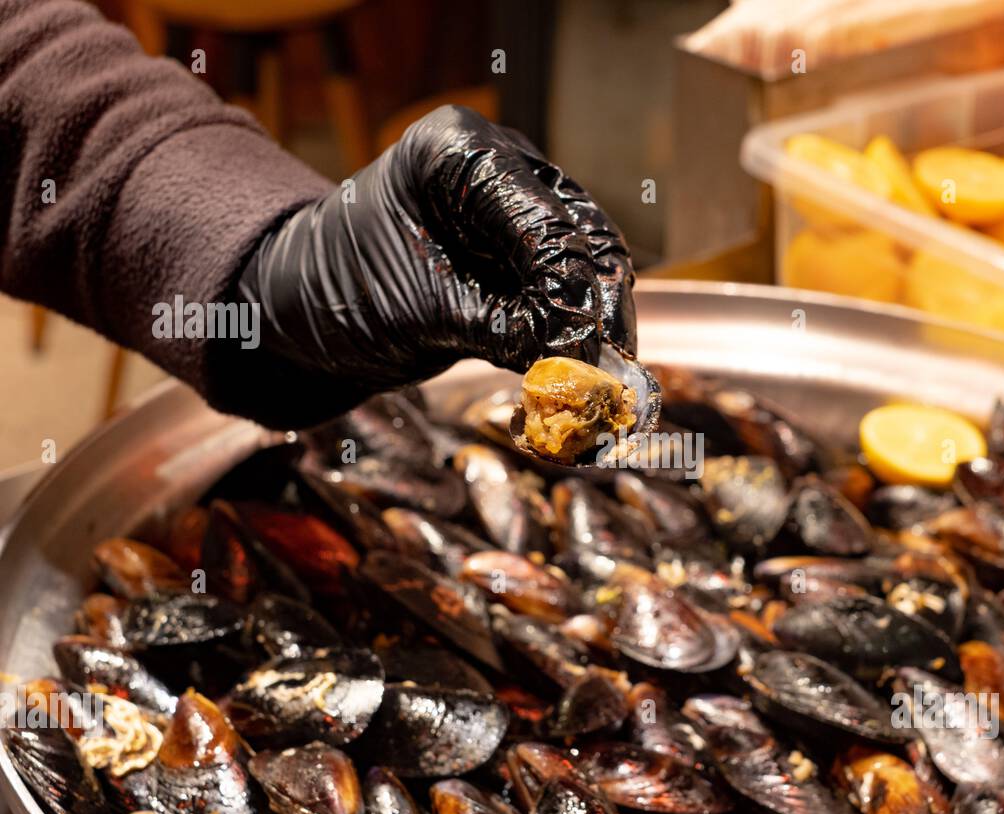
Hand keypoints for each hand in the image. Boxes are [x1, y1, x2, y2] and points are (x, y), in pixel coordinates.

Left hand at [237, 105, 634, 396]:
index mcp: (460, 152)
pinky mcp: (518, 247)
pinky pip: (567, 284)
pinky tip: (584, 368)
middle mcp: (499, 162)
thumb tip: (583, 360)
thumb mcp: (421, 314)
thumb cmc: (337, 294)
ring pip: (588, 259)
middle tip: (610, 370)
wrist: (300, 311)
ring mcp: (513, 203)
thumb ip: (506, 328)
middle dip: (598, 305)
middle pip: (583, 233)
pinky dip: (576, 327)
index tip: (589, 353)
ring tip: (604, 379)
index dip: (574, 291)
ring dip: (597, 320)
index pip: (547, 220)